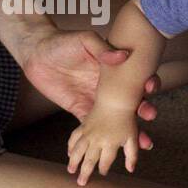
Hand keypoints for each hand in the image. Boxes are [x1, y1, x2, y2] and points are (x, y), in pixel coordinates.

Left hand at [20, 24, 160, 146]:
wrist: (37, 53)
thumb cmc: (62, 42)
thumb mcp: (84, 40)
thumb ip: (102, 49)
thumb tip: (122, 56)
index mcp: (113, 70)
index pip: (136, 78)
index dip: (147, 82)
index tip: (151, 86)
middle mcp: (108, 87)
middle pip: (131, 101)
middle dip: (144, 109)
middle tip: (150, 115)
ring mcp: (95, 100)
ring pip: (116, 119)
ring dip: (130, 131)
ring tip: (142, 142)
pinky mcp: (81, 110)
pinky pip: (93, 127)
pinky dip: (103, 138)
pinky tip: (113, 148)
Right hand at [67, 105, 139, 184]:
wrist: (115, 100)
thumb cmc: (126, 119)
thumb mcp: (132, 138)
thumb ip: (132, 155)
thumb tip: (130, 170)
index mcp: (110, 144)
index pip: (105, 162)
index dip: (103, 170)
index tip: (102, 174)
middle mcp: (97, 140)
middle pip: (89, 160)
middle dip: (85, 173)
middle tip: (81, 183)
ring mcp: (88, 133)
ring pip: (78, 151)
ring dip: (73, 162)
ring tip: (70, 171)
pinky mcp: (83, 126)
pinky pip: (74, 138)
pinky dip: (70, 146)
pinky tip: (69, 153)